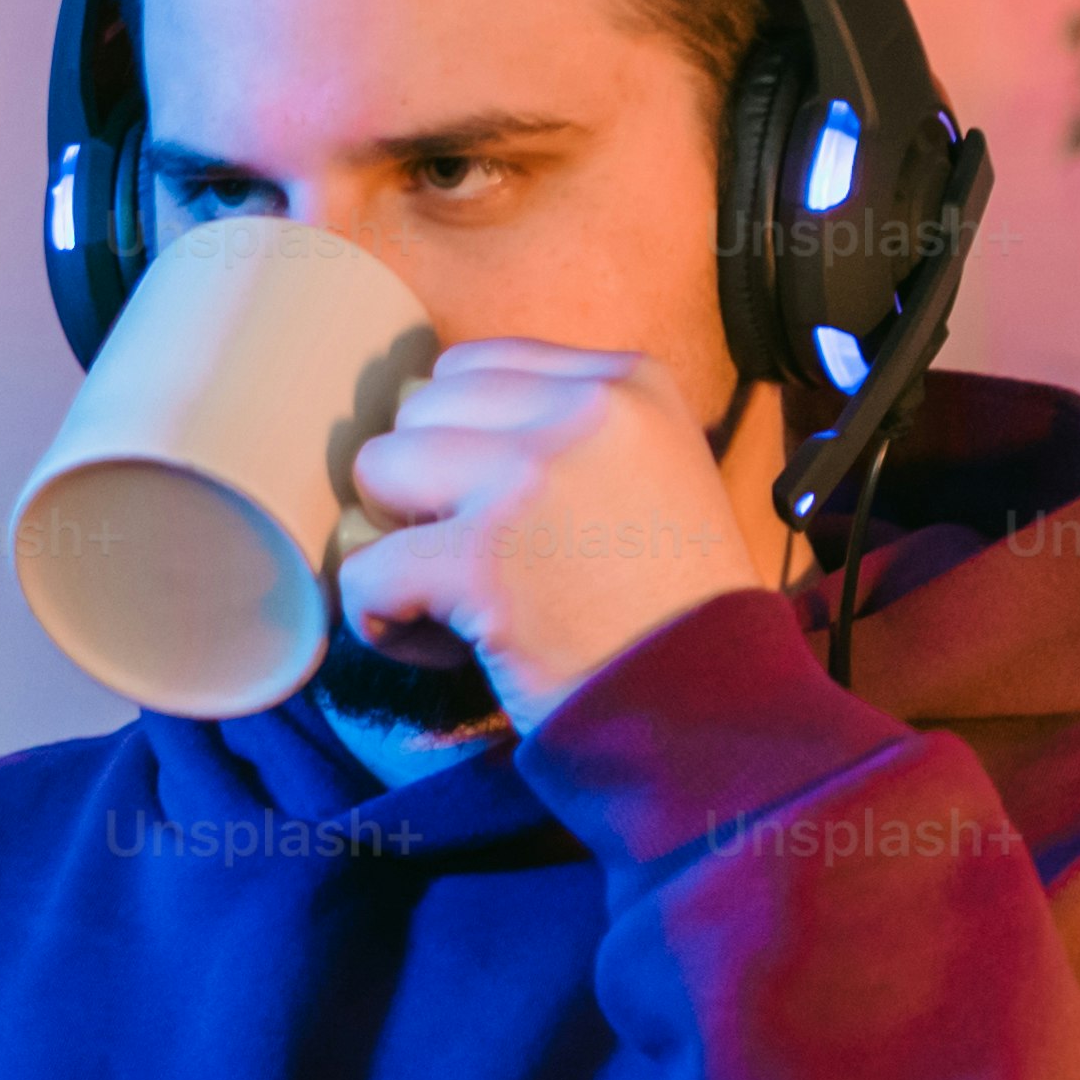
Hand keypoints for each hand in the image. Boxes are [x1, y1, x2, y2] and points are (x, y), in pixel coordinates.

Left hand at [335, 340, 773, 728]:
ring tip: (450, 598)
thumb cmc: (677, 609)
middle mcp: (582, 413)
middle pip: (421, 411)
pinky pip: (366, 570)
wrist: (713, 714)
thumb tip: (442, 424)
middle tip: (473, 558)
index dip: (463, 440)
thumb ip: (571, 431)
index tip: (499, 509)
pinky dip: (380, 616)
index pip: (474, 366)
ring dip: (397, 541)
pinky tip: (435, 645)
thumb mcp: (658, 474)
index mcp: (628, 383)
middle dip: (424, 486)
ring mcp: (528, 482)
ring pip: (379, 469)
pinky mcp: (482, 562)